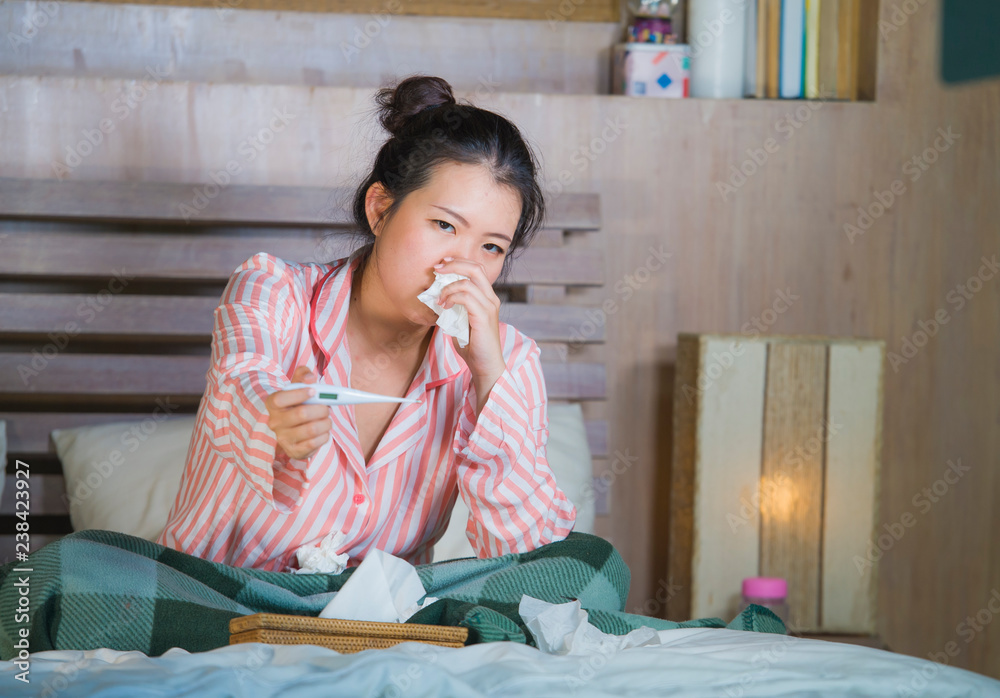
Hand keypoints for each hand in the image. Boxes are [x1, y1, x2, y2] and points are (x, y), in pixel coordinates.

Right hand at [265, 365, 332, 460]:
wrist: (293, 428)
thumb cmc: (298, 403)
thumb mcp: (297, 386)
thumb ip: (303, 376)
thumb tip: (310, 378)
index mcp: (272, 404)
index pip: (280, 398)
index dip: (299, 394)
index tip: (314, 390)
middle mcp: (274, 422)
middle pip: (302, 414)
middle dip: (321, 409)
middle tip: (327, 407)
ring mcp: (283, 438)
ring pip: (312, 429)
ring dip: (326, 422)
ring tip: (326, 419)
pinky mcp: (294, 451)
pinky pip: (315, 443)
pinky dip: (325, 435)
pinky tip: (323, 431)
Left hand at [434, 257, 506, 385]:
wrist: (485, 366)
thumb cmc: (473, 346)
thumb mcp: (461, 322)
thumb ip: (454, 308)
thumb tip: (438, 297)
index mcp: (488, 297)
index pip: (476, 269)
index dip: (458, 263)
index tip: (442, 264)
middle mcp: (491, 298)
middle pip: (475, 268)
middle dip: (453, 265)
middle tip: (437, 269)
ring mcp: (489, 307)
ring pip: (468, 282)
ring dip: (448, 288)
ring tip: (439, 300)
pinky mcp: (483, 316)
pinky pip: (466, 297)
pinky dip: (451, 298)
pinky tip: (444, 306)